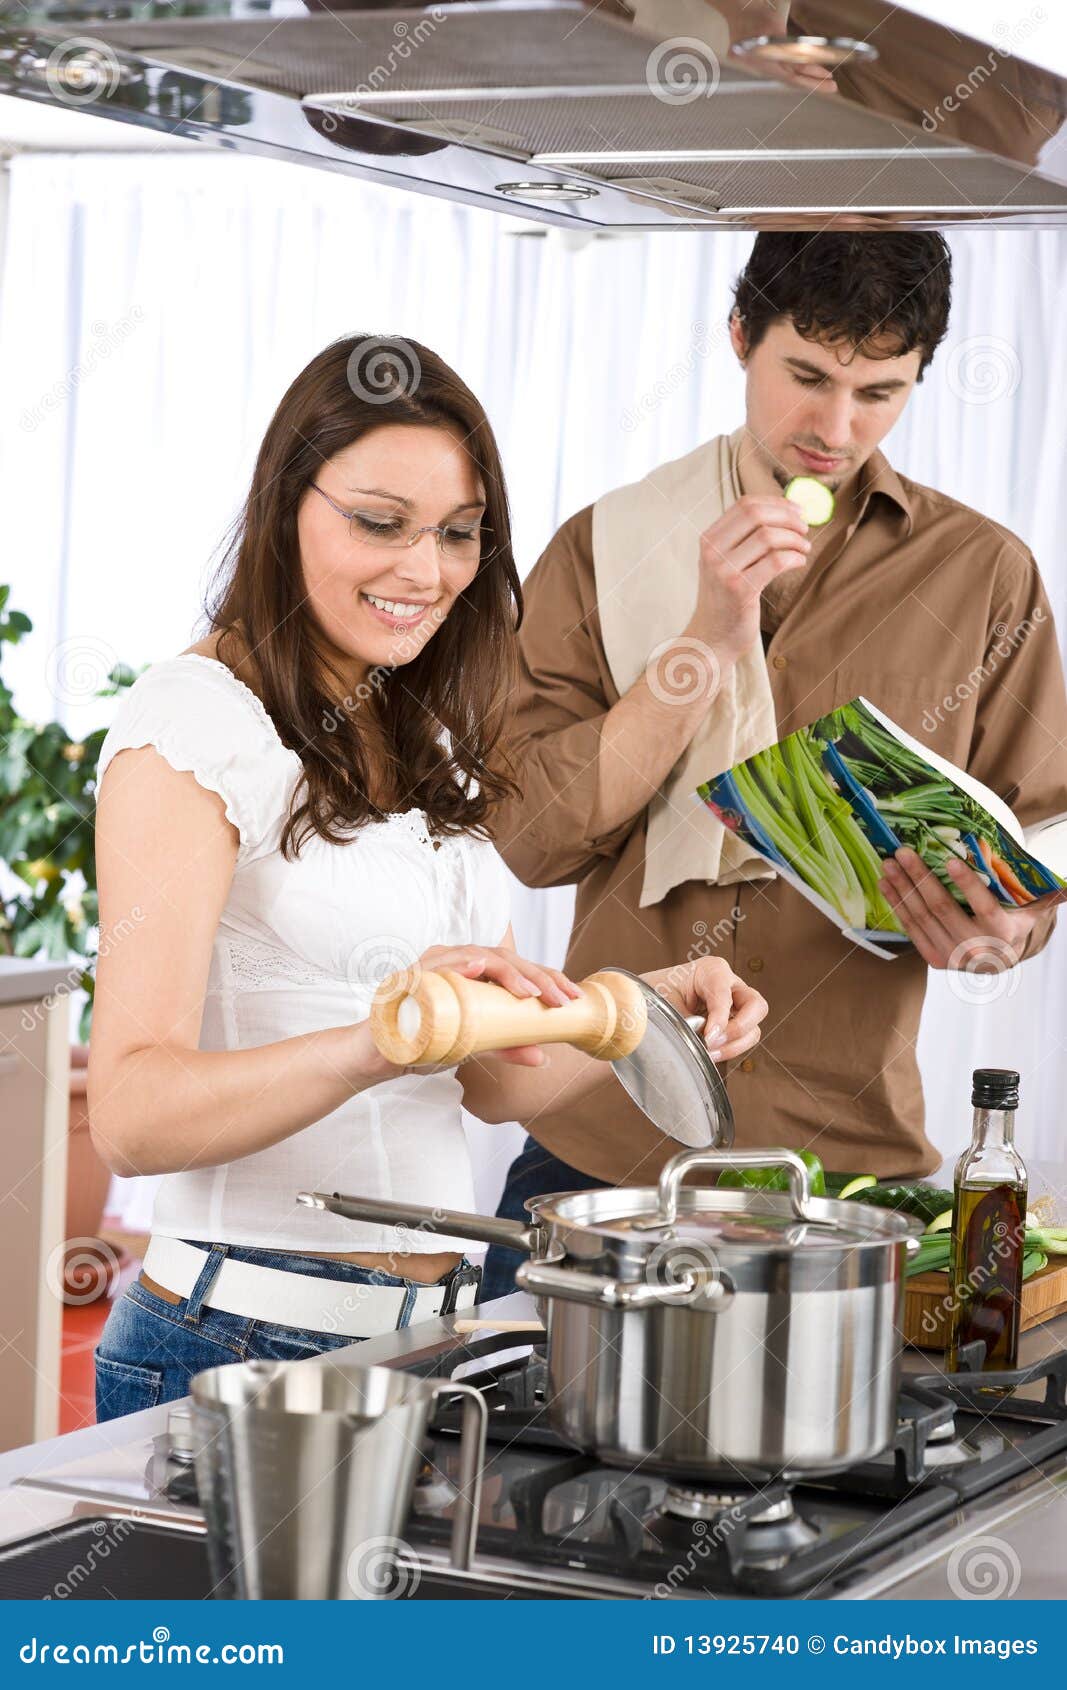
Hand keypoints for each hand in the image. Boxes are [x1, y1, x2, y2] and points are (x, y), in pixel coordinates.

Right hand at [411, 943, 582, 1068]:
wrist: (379, 1055)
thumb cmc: (424, 1040)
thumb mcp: (474, 1044)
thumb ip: (505, 1046)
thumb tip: (542, 1057)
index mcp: (471, 970)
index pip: (515, 965)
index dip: (547, 976)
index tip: (573, 996)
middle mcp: (454, 959)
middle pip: (502, 958)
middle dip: (536, 976)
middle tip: (560, 1000)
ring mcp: (432, 964)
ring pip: (476, 955)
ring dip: (506, 971)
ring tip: (529, 990)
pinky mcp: (411, 977)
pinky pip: (437, 965)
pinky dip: (458, 964)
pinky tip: (477, 967)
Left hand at [640, 956, 768, 1061]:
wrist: (648, 1003)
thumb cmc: (657, 995)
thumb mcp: (664, 1003)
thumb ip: (683, 1020)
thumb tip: (699, 1040)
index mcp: (712, 970)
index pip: (725, 992)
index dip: (720, 1017)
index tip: (708, 1037)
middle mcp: (730, 985)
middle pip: (757, 1006)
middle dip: (740, 1028)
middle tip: (714, 1042)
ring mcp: (735, 1005)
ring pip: (753, 1028)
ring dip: (734, 1045)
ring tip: (709, 1053)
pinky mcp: (733, 1023)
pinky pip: (743, 1040)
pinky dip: (730, 1050)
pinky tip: (711, 1054)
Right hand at [685, 495, 810, 665]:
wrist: (711, 637)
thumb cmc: (725, 599)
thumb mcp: (724, 563)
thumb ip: (744, 539)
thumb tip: (785, 512)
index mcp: (709, 539)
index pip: (745, 504)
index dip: (776, 503)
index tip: (797, 510)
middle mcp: (712, 551)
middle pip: (756, 515)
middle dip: (788, 518)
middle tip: (804, 528)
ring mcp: (724, 570)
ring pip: (768, 537)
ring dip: (795, 539)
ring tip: (804, 549)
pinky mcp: (740, 590)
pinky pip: (775, 562)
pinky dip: (794, 558)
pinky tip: (799, 562)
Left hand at [879, 847, 1066, 970]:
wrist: (1001, 960)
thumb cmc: (1014, 923)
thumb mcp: (1029, 908)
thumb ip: (1040, 894)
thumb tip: (1062, 881)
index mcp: (1002, 933)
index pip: (983, 906)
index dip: (966, 884)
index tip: (949, 860)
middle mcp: (976, 948)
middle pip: (942, 909)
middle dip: (919, 878)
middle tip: (902, 852)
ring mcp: (953, 957)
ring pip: (922, 918)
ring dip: (901, 888)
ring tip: (889, 864)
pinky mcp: (935, 960)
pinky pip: (912, 930)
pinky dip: (896, 905)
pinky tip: (886, 884)